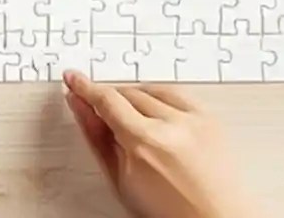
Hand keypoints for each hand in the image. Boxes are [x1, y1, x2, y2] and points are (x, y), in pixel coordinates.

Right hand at [63, 71, 257, 217]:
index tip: (74, 79)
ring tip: (133, 125)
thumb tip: (82, 109)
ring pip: (150, 89)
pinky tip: (155, 113)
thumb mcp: (121, 181)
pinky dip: (160, 98)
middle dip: (110, 101)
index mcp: (145, 143)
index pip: (107, 101)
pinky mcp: (209, 116)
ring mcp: (194, 118)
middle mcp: (172, 125)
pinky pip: (176, 93)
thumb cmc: (171, 212)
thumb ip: (98, 139)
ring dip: (134, 99)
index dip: (86, 88)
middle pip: (127, 93)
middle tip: (99, 113)